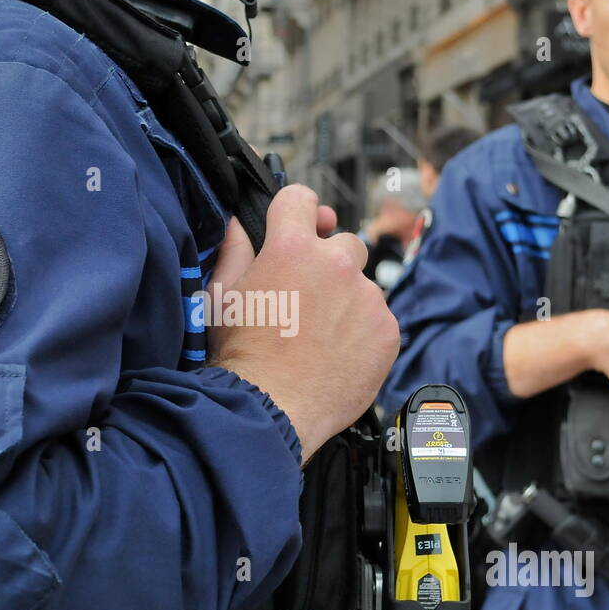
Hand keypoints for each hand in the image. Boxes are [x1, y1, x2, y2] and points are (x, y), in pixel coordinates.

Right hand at [210, 186, 398, 463]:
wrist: (271, 411)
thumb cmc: (240, 357)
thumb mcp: (221, 297)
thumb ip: (234, 251)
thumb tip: (238, 224)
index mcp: (292, 247)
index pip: (302, 199)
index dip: (297, 210)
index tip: (300, 223)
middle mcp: (335, 264)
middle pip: (343, 243)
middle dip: (327, 262)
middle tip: (306, 297)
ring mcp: (367, 298)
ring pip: (362, 285)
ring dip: (346, 300)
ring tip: (319, 336)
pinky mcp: (387, 331)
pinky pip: (379, 319)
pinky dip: (363, 332)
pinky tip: (338, 354)